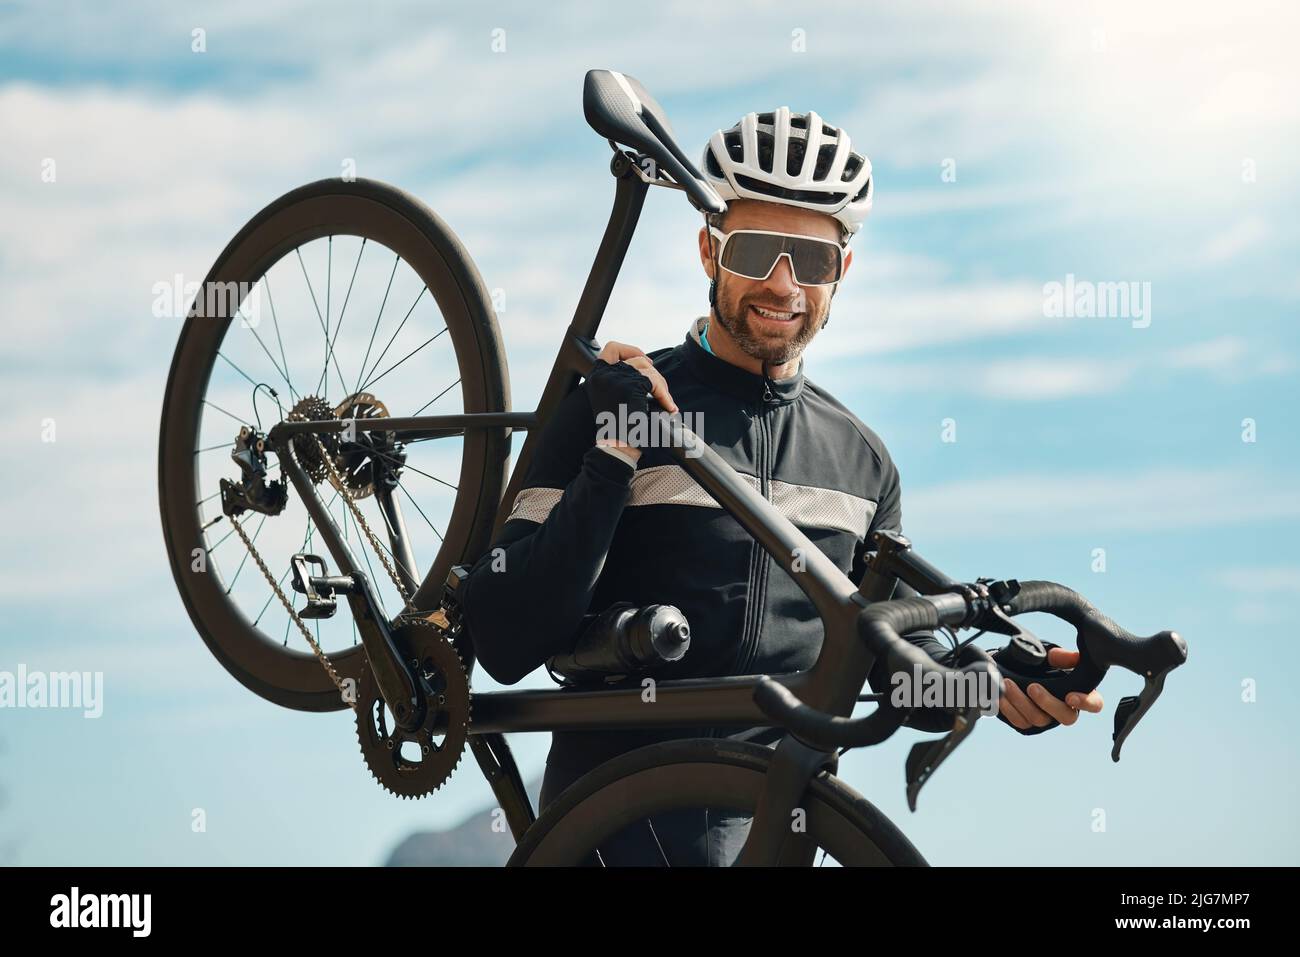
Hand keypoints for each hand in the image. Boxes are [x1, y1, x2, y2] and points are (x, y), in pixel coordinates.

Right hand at [587, 341, 677, 462]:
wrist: (617, 446)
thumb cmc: (617, 427)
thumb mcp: (610, 398)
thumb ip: (619, 381)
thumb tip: (644, 367)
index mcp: (596, 377)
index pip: (611, 348)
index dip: (629, 350)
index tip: (643, 359)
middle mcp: (604, 375)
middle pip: (636, 359)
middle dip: (653, 372)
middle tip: (660, 388)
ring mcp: (617, 379)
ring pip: (648, 370)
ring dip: (661, 385)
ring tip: (665, 401)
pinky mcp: (631, 387)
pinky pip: (655, 383)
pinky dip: (665, 395)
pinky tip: (668, 406)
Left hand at [998, 647, 1103, 730]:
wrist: (1014, 667)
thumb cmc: (1040, 663)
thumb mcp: (1052, 656)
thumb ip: (1063, 656)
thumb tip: (1073, 657)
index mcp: (1079, 692)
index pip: (1094, 703)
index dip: (1086, 703)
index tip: (1070, 696)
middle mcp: (1065, 709)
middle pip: (1066, 717)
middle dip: (1048, 703)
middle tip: (1032, 687)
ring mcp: (1046, 718)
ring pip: (1039, 719)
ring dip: (1022, 702)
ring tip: (1008, 684)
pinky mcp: (1027, 723)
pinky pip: (1020, 722)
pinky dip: (1009, 709)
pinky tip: (1001, 697)